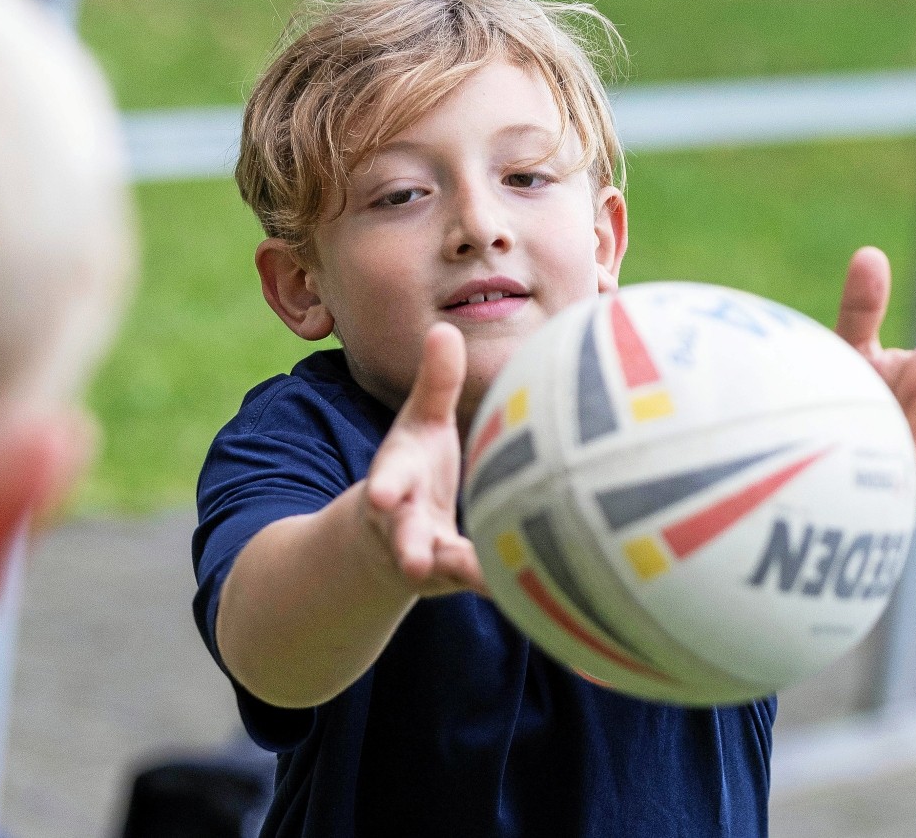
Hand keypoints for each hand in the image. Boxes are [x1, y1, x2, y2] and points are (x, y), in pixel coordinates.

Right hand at [363, 323, 486, 596]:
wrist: (388, 542)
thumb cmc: (416, 471)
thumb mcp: (420, 427)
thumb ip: (435, 386)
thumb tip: (444, 329)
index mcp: (397, 479)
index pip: (389, 479)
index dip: (387, 486)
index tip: (384, 494)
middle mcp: (404, 521)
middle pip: (402, 532)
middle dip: (406, 542)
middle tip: (413, 559)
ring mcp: (427, 555)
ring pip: (438, 565)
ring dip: (455, 571)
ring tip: (480, 578)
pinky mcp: (451, 579)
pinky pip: (475, 580)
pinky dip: (493, 581)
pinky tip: (531, 585)